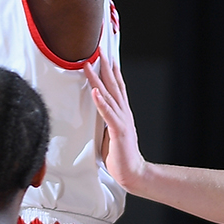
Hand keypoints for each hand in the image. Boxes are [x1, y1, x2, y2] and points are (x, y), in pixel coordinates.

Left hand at [85, 59, 148, 191]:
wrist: (133, 172)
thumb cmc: (120, 154)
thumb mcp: (111, 132)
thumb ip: (106, 119)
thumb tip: (97, 108)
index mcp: (122, 112)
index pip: (116, 87)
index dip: (111, 71)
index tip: (106, 56)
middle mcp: (123, 112)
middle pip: (113, 85)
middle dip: (105, 67)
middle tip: (99, 51)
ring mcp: (121, 121)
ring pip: (108, 95)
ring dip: (98, 79)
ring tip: (90, 65)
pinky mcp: (118, 131)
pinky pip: (108, 114)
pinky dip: (101, 102)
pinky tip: (95, 91)